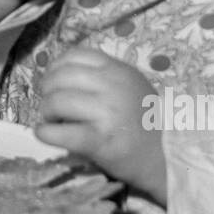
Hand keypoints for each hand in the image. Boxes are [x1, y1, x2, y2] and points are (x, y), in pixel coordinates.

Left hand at [37, 48, 166, 202]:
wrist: (168, 157)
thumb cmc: (146, 122)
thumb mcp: (131, 86)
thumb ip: (103, 77)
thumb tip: (60, 78)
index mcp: (118, 70)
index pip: (75, 55)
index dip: (55, 67)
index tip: (53, 83)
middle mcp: (112, 86)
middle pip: (60, 77)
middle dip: (47, 92)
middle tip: (50, 107)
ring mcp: (106, 113)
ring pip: (57, 102)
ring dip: (46, 112)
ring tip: (52, 122)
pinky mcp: (100, 141)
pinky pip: (61, 133)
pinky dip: (46, 133)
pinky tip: (45, 134)